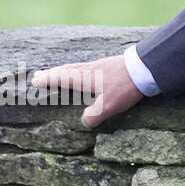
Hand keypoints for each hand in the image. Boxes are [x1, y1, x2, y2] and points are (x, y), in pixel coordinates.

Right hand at [29, 55, 144, 129]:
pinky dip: (80, 69)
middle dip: (52, 73)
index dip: (48, 79)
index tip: (35, 80)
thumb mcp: (108, 106)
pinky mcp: (111, 64)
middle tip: (40, 75)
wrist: (148, 67)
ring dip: (65, 70)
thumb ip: (93, 115)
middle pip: (66, 70)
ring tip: (59, 72)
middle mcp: (89, 69)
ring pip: (78, 67)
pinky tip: (87, 72)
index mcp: (84, 77)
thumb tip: (85, 121)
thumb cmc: (125, 86)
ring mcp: (101, 64)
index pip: (61, 78)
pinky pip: (89, 67)